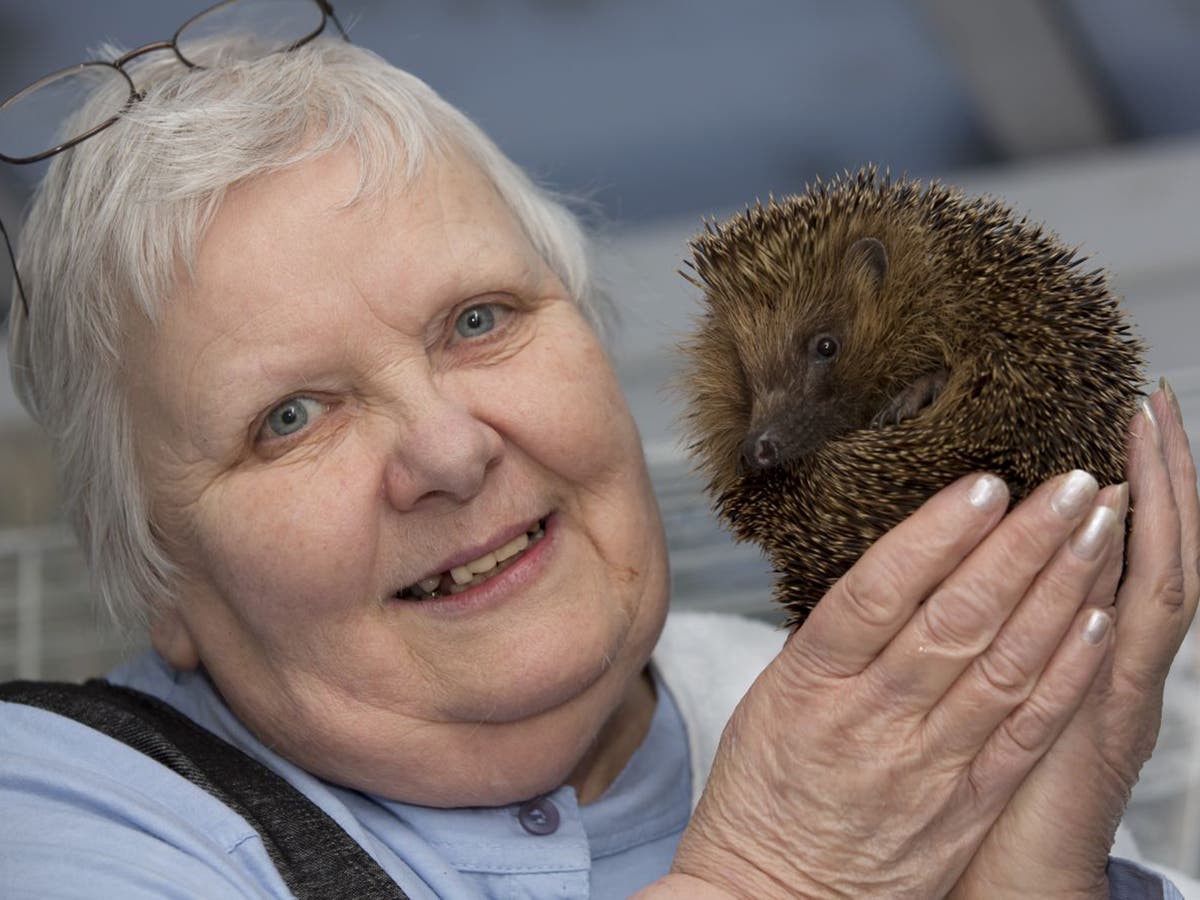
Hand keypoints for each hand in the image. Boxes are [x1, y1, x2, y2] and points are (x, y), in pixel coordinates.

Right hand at [652, 467, 1119, 898]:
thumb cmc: (762, 795)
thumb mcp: (768, 701)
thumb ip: (831, 641)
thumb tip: (898, 566)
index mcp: (809, 684)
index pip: (877, 592)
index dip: (935, 536)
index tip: (982, 483)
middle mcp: (872, 719)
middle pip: (956, 619)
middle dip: (1020, 546)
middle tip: (1068, 484)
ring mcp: (927, 766)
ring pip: (1005, 666)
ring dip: (1059, 594)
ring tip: (1098, 531)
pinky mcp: (967, 805)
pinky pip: (1025, 733)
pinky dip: (1065, 675)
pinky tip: (1096, 623)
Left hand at [951, 383, 1199, 899]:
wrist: (1000, 885)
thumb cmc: (952, 796)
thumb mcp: (967, 700)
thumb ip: (975, 641)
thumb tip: (941, 571)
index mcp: (1073, 658)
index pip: (1107, 557)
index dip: (1121, 494)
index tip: (1110, 433)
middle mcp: (1109, 666)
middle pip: (1147, 553)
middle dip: (1150, 479)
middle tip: (1146, 407)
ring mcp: (1118, 693)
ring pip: (1156, 581)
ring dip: (1159, 507)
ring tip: (1154, 434)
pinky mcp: (1113, 724)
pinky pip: (1138, 642)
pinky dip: (1141, 583)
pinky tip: (1134, 529)